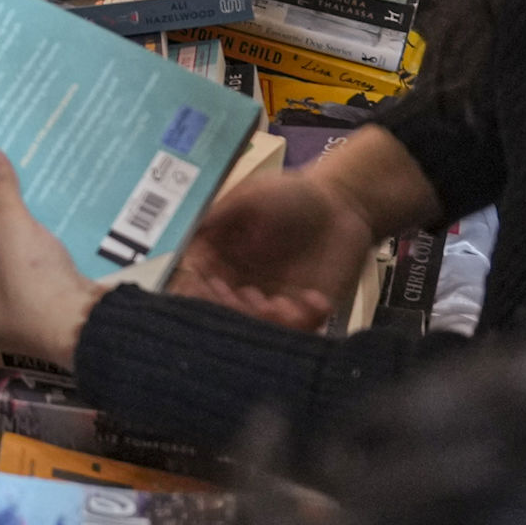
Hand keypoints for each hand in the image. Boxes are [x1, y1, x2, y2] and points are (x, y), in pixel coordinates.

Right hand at [164, 168, 383, 330]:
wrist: (340, 203)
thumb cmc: (290, 195)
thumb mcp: (251, 196)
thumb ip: (219, 216)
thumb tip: (185, 237)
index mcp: (218, 261)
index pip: (197, 286)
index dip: (200, 292)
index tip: (213, 287)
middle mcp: (239, 286)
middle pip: (225, 314)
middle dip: (235, 311)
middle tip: (252, 297)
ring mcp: (272, 301)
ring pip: (260, 328)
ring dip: (268, 321)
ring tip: (284, 304)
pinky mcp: (304, 311)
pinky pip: (299, 329)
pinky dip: (305, 320)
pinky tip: (315, 300)